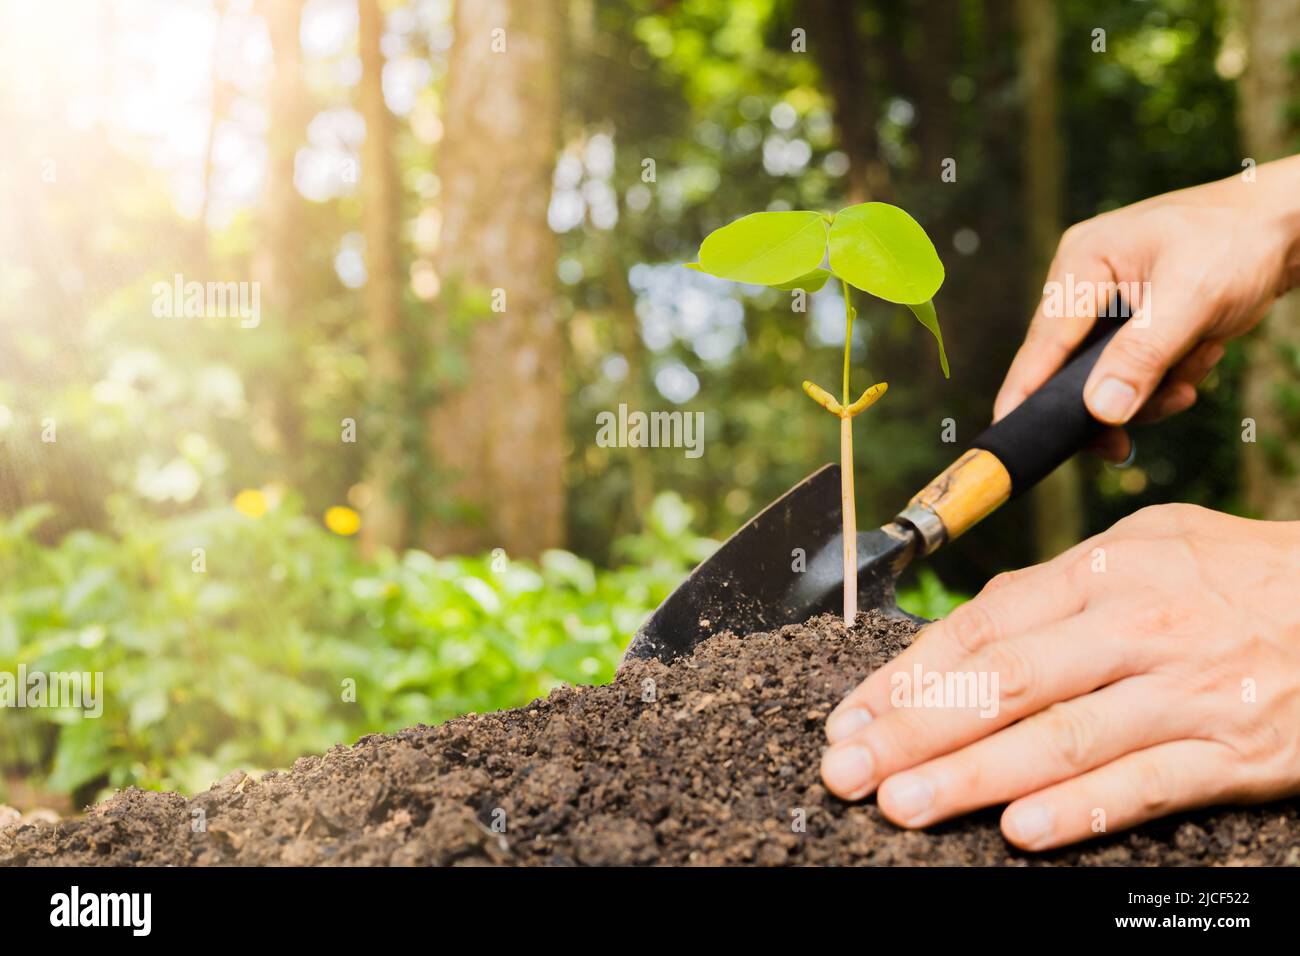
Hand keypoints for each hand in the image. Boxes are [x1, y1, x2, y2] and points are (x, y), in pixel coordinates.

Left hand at [820, 504, 1299, 849]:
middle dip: (914, 730)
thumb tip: (966, 630)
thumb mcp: (1150, 547)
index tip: (854, 713)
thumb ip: (1059, 588)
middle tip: (847, 768)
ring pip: (1062, 737)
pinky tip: (1021, 829)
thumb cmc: (1241, 574)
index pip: (985, 624)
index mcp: (1107, 569)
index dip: (910, 672)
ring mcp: (1189, 688)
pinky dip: (1082, 809)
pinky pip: (1146, 785)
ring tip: (904, 804)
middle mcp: (1139, 625)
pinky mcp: (1236, 749)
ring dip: (973, 775)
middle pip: (1006, 682)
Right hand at [994, 156, 1299, 461]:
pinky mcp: (1135, 320)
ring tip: (1196, 367)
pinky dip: (1169, 375)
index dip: (1025, 391)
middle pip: (1074, 367)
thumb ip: (1142, 355)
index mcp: (1082, 262)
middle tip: (1143, 425)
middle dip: (1119, 393)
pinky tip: (1200, 355)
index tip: (1007, 430)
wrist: (1290, 225)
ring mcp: (1109, 303)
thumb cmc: (1239, 242)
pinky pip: (1135, 370)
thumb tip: (1099, 410)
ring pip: (1108, 376)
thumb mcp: (1192, 298)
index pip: (1043, 340)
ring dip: (1154, 386)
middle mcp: (1085, 282)